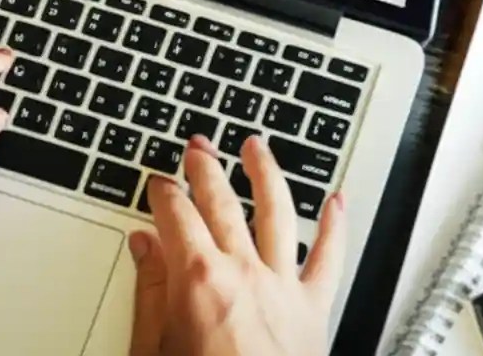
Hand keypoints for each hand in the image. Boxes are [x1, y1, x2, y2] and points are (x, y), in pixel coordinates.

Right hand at [128, 136, 346, 355]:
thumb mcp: (150, 350)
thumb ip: (150, 293)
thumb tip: (144, 249)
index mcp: (198, 280)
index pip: (176, 214)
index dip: (163, 191)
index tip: (157, 181)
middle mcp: (244, 274)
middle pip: (222, 202)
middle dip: (206, 168)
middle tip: (198, 148)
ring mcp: (284, 289)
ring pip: (278, 212)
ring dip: (267, 173)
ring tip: (258, 146)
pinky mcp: (316, 311)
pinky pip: (331, 259)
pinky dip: (337, 226)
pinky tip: (339, 200)